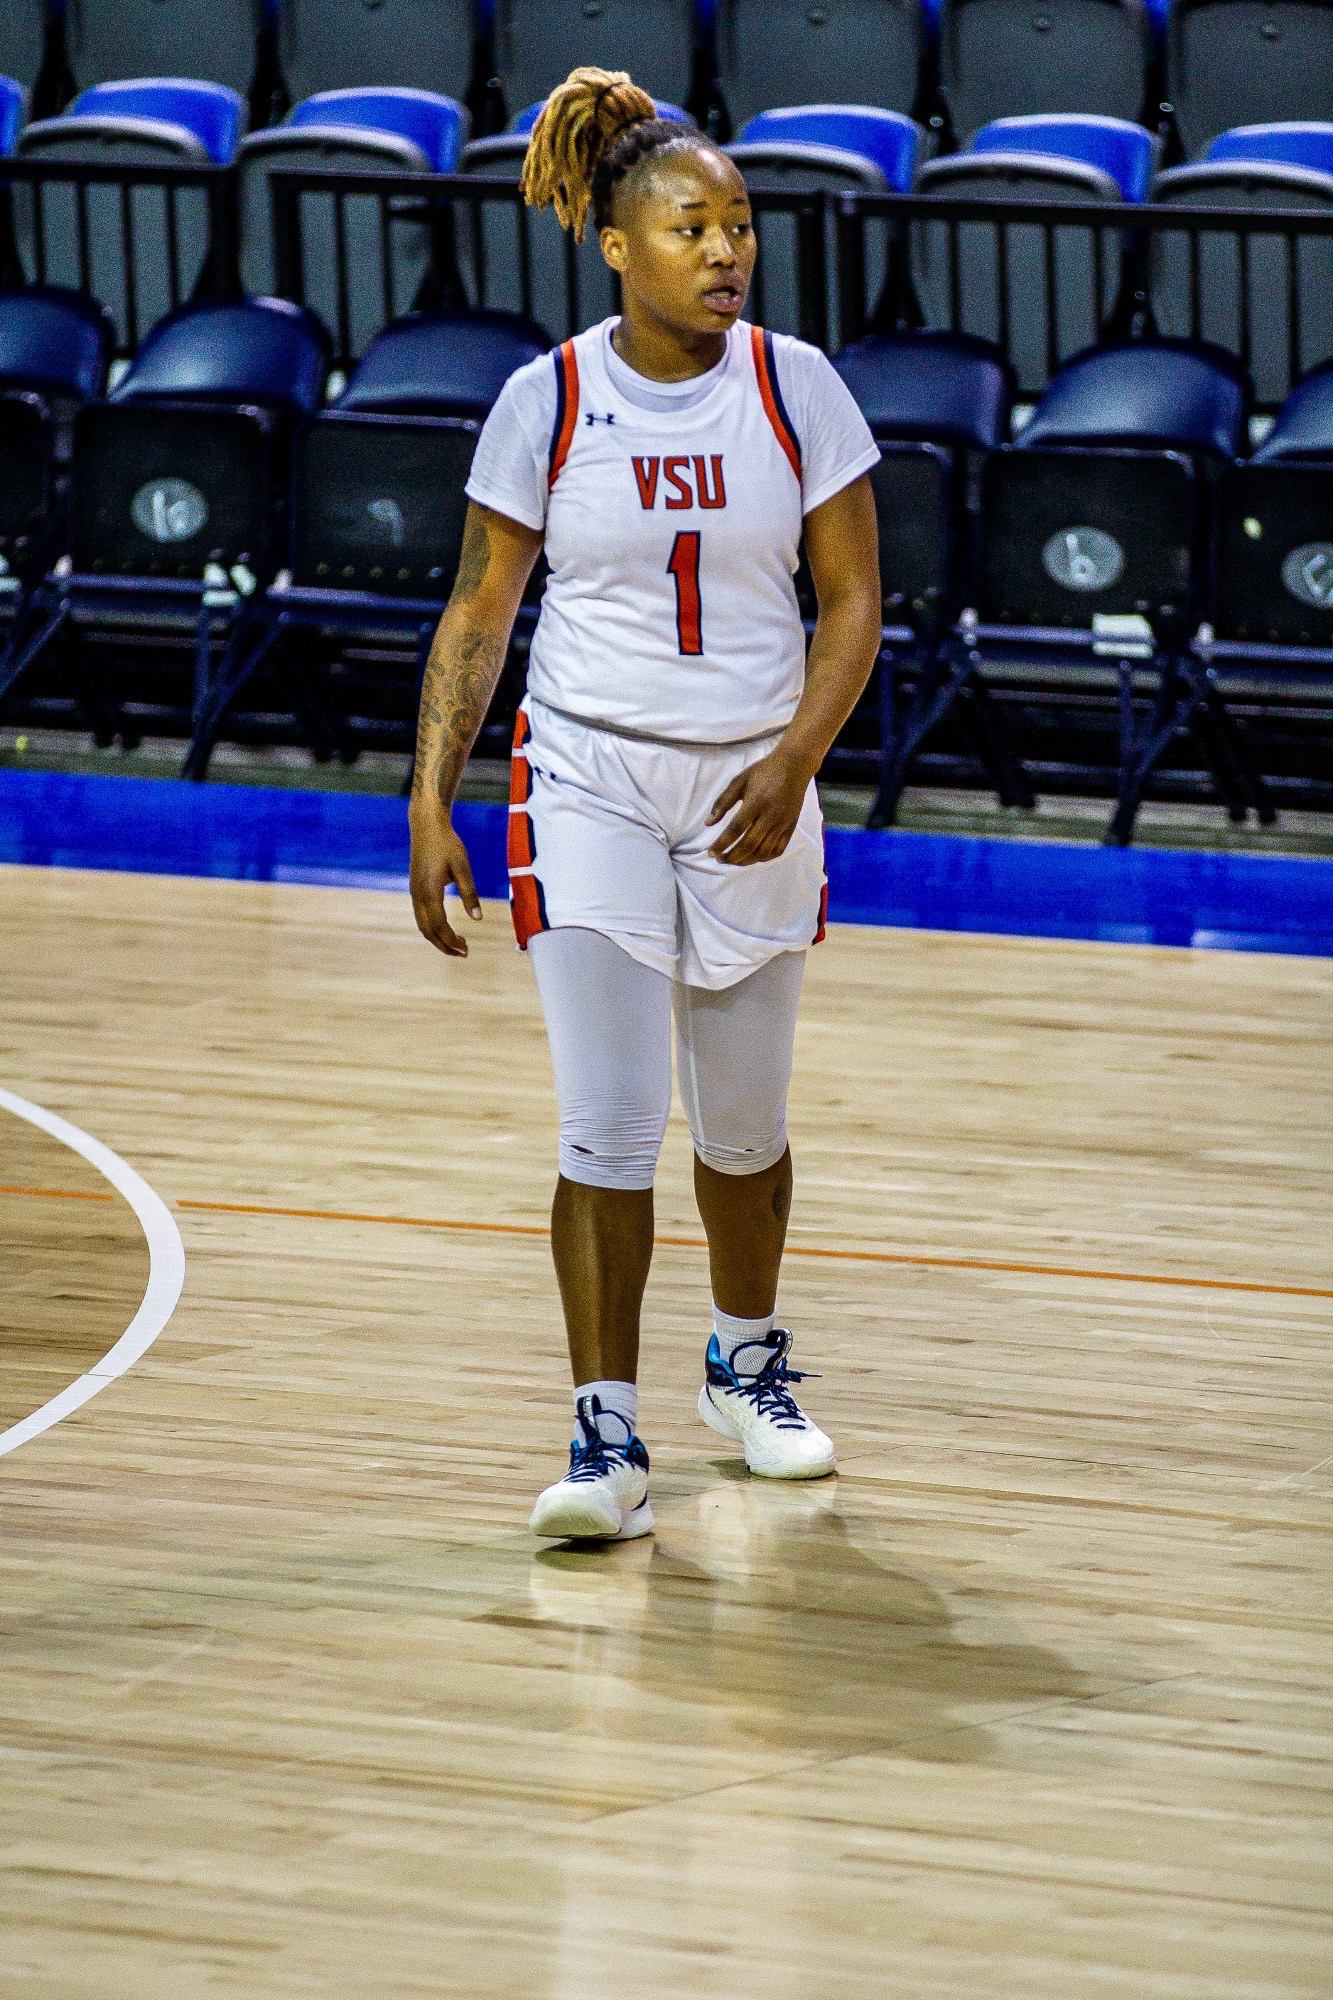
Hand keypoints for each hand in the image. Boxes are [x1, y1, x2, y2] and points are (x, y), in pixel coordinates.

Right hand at [409, 804, 481, 955]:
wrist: (426, 825)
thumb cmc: (447, 844)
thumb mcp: (463, 867)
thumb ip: (470, 893)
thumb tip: (478, 918)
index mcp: (429, 892)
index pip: (440, 926)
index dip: (452, 941)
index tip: (466, 949)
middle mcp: (418, 895)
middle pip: (428, 931)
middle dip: (444, 946)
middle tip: (464, 953)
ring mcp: (414, 892)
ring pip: (422, 925)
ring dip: (438, 938)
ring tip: (456, 944)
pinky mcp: (415, 888)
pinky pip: (421, 916)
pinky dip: (432, 927)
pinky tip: (445, 928)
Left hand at [707, 746, 813, 865]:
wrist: (794, 766)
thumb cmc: (763, 772)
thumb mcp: (739, 781)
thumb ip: (722, 802)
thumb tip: (708, 823)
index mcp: (756, 802)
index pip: (736, 829)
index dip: (722, 843)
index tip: (711, 852)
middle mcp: (770, 816)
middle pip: (749, 845)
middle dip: (731, 856)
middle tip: (719, 859)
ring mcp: (782, 823)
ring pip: (763, 851)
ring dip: (745, 860)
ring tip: (733, 860)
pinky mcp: (791, 827)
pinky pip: (778, 850)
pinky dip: (763, 858)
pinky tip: (752, 857)